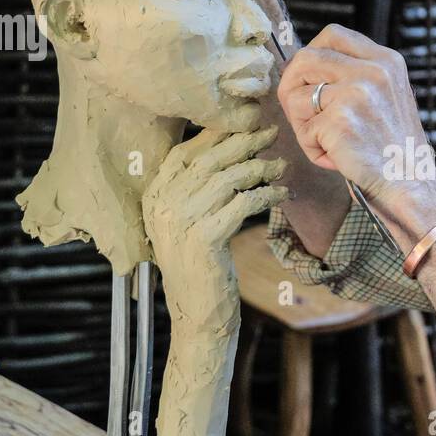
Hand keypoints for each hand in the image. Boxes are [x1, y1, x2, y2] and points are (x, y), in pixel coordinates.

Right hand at [142, 124, 287, 328]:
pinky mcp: (204, 237)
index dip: (215, 133)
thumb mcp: (191, 220)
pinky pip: (243, 203)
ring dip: (261, 168)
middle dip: (244, 141)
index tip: (244, 122)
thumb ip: (198, 188)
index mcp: (154, 195)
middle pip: (209, 160)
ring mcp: (181, 220)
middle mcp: (162, 204)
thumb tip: (230, 146)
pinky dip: (266, 194)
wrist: (197, 313)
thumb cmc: (200, 264)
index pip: (185, 152)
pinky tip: (281, 192)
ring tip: (282, 165)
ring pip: (228, 179)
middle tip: (271, 132)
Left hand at [277, 24, 433, 206]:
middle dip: (291, 87)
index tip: (309, 79)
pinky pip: (303, 130)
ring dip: (302, 124)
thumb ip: (357, 75)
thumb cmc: (393, 148)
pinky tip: (335, 157)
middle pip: (305, 58)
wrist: (411, 184)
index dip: (312, 54)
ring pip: (295, 96)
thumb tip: (303, 66)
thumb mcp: (387, 95)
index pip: (333, 34)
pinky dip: (311, 148)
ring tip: (326, 141)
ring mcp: (356, 94)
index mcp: (386, 61)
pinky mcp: (340, 122)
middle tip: (302, 114)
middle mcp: (373, 71)